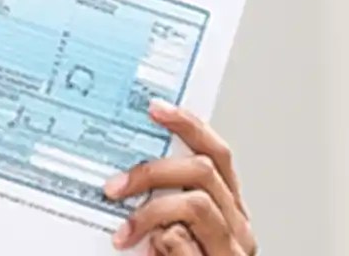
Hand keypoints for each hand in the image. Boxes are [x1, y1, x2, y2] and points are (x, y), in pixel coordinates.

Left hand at [104, 99, 256, 254]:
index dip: (190, 126)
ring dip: (150, 211)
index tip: (155, 108)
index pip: (216, 154)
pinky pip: (186, 242)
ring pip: (196, 203)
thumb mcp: (170, 231)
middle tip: (112, 187)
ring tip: (122, 232)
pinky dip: (162, 245)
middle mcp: (237, 224)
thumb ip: (162, 203)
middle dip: (152, 171)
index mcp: (227, 207)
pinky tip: (145, 254)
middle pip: (204, 171)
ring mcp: (232, 248)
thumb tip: (125, 176)